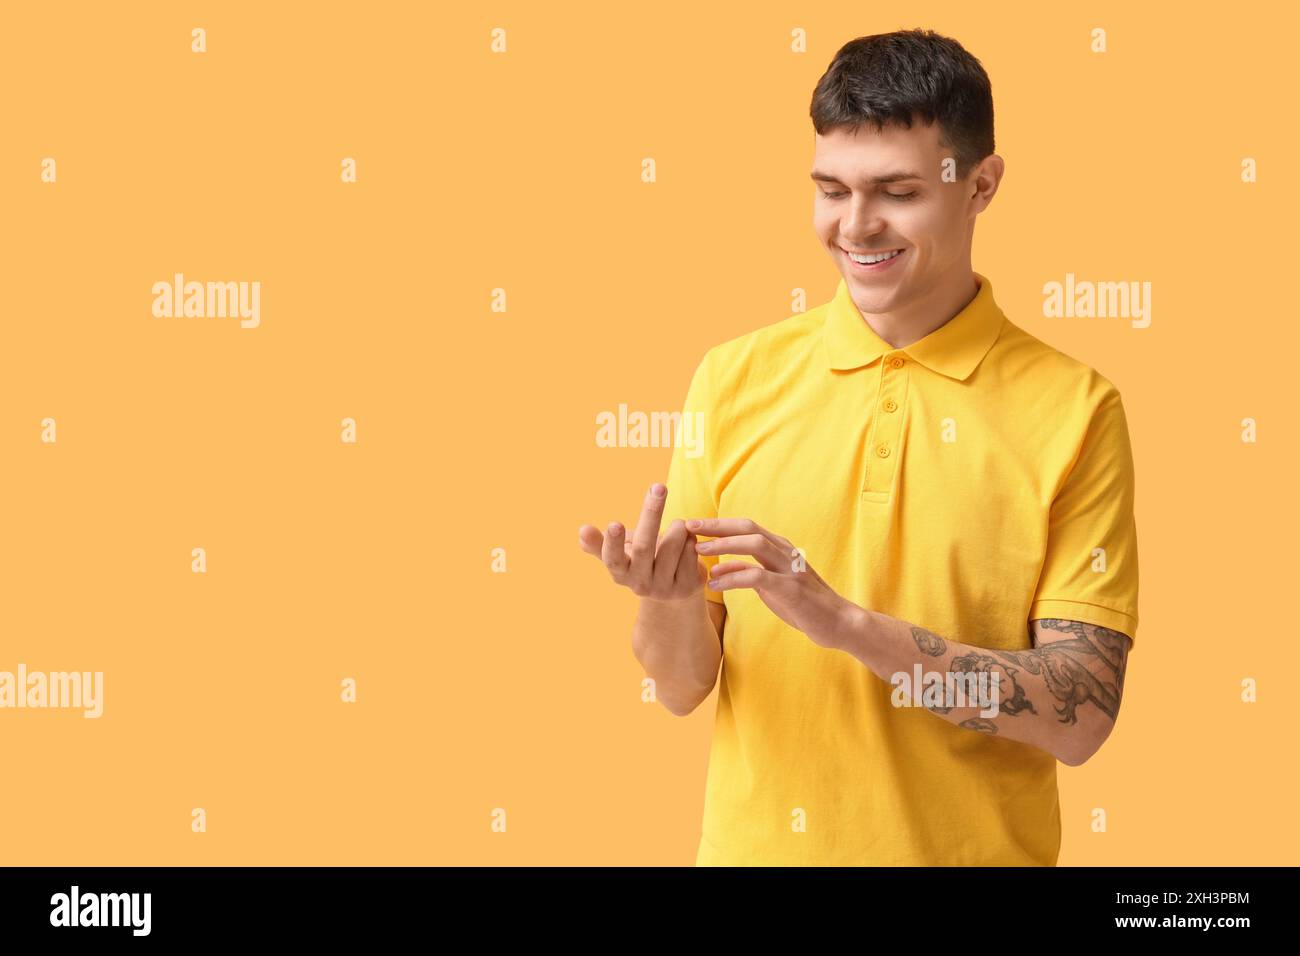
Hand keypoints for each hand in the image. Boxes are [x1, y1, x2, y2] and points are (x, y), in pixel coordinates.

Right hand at [577, 483, 705, 603]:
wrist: (673, 591)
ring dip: (677, 526)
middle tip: (658, 487)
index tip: (613, 523)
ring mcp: (665, 587)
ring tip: (678, 524)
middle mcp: (640, 584)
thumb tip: (581, 532)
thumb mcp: (621, 555)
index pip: (613, 558)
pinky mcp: (688, 586)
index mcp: (620, 573)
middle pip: (644, 546)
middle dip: (651, 513)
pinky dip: (690, 537)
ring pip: (673, 545)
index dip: (612, 542)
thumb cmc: (643, 562)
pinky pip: (691, 552)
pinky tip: (689, 539)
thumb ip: (600, 544)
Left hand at [687, 517, 856, 648]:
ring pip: (754, 544)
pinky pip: (758, 576)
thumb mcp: (770, 585)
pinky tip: (715, 582)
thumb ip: (746, 571)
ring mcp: (790, 568)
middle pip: (747, 527)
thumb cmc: (803, 604)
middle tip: (688, 526)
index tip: (692, 523)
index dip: (718, 523)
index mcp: (779, 548)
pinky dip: (734, 576)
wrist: (837, 623)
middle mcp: (785, 551)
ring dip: (724, 545)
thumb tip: (718, 565)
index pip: (745, 526)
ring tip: (699, 549)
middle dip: (716, 525)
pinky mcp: (792, 588)